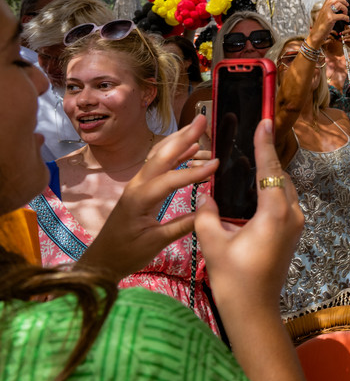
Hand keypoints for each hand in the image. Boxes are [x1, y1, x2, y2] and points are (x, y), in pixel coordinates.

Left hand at [79, 116, 217, 281]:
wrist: (100, 261)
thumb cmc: (125, 254)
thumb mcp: (154, 243)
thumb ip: (182, 226)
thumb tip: (208, 211)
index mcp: (139, 199)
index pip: (170, 180)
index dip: (194, 172)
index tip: (218, 164)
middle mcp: (138, 186)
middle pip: (162, 156)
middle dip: (182, 136)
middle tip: (202, 119)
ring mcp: (138, 186)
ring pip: (159, 157)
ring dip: (178, 140)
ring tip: (197, 126)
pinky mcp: (142, 190)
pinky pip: (159, 167)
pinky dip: (176, 155)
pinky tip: (190, 150)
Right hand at [194, 119, 304, 311]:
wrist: (254, 311)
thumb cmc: (233, 279)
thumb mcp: (212, 242)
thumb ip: (207, 213)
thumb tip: (207, 195)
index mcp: (275, 213)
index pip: (269, 170)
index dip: (263, 145)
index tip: (264, 121)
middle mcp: (292, 214)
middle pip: (280, 176)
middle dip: (266, 157)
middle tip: (254, 135)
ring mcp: (296, 224)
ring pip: (285, 189)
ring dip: (270, 174)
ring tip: (252, 157)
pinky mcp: (293, 233)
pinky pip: (285, 202)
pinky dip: (272, 190)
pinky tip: (256, 187)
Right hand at [308, 0, 347, 45]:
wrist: (316, 35)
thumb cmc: (321, 27)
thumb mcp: (323, 17)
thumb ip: (328, 12)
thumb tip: (338, 9)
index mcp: (323, 8)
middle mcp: (324, 9)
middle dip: (343, 1)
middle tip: (347, 4)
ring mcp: (327, 14)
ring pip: (338, 5)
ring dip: (345, 8)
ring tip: (346, 13)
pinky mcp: (330, 19)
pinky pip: (342, 16)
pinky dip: (346, 17)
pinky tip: (347, 20)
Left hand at [339, 28, 349, 55]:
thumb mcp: (347, 41)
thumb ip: (343, 39)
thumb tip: (338, 38)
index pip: (348, 28)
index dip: (345, 26)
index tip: (342, 25)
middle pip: (349, 30)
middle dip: (344, 31)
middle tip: (340, 33)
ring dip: (345, 37)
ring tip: (342, 38)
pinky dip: (348, 40)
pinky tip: (345, 40)